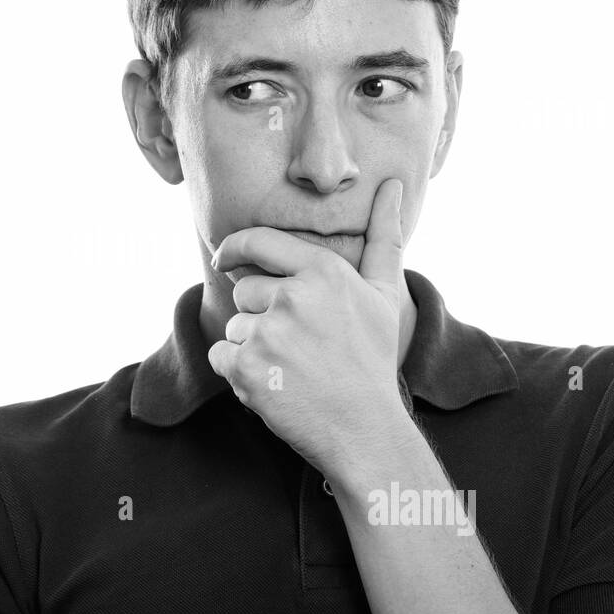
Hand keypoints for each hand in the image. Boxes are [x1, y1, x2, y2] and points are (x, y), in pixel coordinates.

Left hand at [207, 178, 409, 479]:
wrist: (364, 429)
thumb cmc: (372, 359)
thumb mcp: (383, 294)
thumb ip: (382, 237)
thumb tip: (392, 185)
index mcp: (322, 271)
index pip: (258, 242)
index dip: (233, 248)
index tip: (223, 258)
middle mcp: (292, 297)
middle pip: (244, 290)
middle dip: (259, 314)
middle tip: (297, 344)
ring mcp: (267, 333)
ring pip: (233, 326)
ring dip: (251, 346)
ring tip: (290, 368)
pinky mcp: (246, 368)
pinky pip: (220, 356)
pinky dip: (238, 372)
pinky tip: (273, 384)